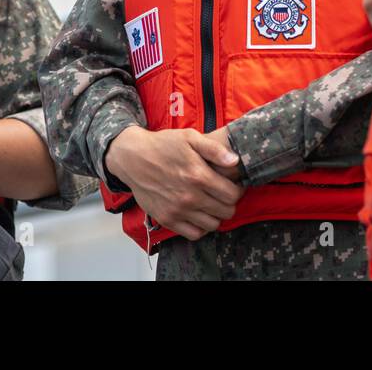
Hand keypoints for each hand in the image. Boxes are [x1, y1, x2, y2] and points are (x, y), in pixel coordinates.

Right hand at [105, 126, 244, 240]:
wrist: (133, 158)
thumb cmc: (163, 145)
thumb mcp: (190, 137)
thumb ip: (215, 149)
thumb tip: (235, 162)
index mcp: (199, 176)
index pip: (233, 195)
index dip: (238, 190)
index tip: (233, 185)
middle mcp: (190, 197)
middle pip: (226, 212)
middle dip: (229, 203)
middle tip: (222, 194)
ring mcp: (178, 211)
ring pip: (213, 225)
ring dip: (216, 215)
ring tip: (211, 203)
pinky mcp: (167, 219)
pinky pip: (194, 234)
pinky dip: (201, 227)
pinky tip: (198, 214)